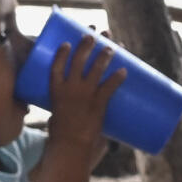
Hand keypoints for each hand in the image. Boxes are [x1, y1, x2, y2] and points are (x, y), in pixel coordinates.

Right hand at [43, 33, 123, 151]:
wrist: (69, 147)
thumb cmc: (61, 136)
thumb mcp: (56, 117)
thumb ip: (65, 108)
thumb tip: (74, 107)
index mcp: (55, 90)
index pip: (57, 65)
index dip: (62, 52)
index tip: (67, 42)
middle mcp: (70, 88)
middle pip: (79, 60)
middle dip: (87, 44)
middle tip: (93, 34)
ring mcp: (85, 95)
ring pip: (97, 68)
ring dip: (105, 54)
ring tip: (112, 46)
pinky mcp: (98, 104)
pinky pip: (110, 86)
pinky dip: (118, 77)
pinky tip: (125, 70)